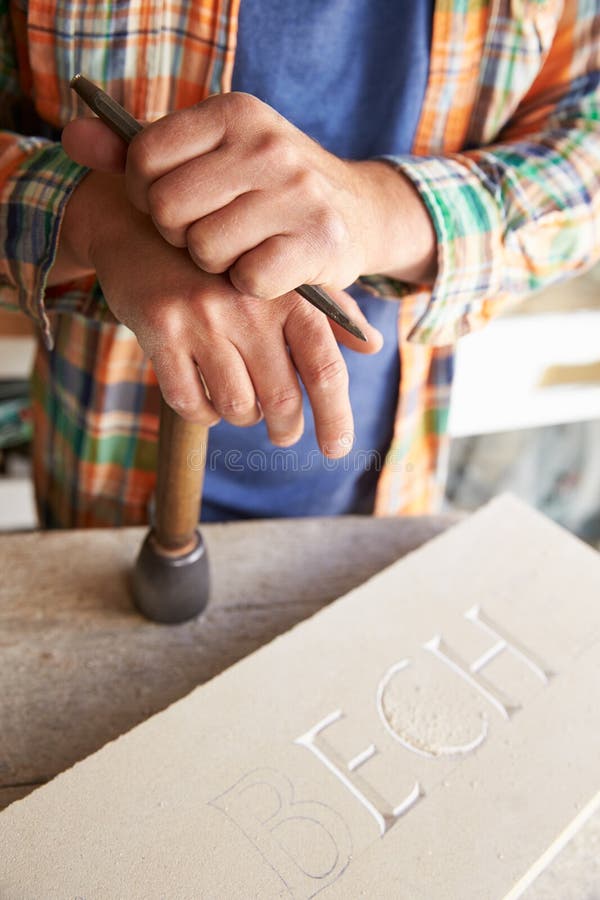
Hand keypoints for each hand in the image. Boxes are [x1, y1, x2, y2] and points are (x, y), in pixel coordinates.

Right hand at [48, 171, 382, 454]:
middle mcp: (249, 305)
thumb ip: (329, 311)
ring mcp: (202, 318)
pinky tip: (205, 399)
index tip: (336, 449)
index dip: (335, 416)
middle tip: (285, 434)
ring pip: (236, 405)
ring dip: (242, 417)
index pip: (323, 367)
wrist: (142, 224)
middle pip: (282, 398)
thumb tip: (374, 345)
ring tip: (241, 405)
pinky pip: (189, 401)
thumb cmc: (225, 262)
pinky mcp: (160, 330)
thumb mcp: (280, 276)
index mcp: (288, 294)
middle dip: (286, 428)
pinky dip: (202, 412)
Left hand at [62, 92, 436, 293]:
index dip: (144, 194)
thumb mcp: (211, 155)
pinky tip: (265, 270)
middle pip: (167, 209)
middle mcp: (266, 143)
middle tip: (206, 233)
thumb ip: (137, 149)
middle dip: (178, 233)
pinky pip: (247, 278)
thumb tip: (73, 139)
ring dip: (214, 264)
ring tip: (238, 250)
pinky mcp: (318, 242)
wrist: (359, 211)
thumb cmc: (268, 188)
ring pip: (205, 249)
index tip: (172, 204)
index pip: (143, 157)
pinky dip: (249, 285)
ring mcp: (297, 192)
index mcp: (233, 111)